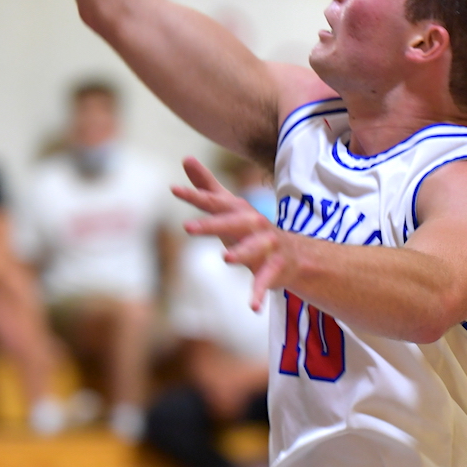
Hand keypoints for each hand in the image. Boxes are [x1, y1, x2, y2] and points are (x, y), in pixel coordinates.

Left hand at [174, 157, 295, 309]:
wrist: (293, 255)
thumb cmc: (250, 229)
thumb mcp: (228, 209)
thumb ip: (207, 186)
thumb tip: (186, 159)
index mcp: (240, 211)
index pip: (214, 202)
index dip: (194, 196)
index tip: (173, 190)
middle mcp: (255, 224)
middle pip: (234, 221)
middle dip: (212, 224)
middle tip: (187, 228)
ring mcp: (268, 245)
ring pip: (255, 247)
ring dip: (242, 252)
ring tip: (226, 258)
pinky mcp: (276, 267)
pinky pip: (266, 280)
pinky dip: (258, 293)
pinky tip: (252, 308)